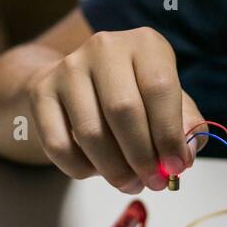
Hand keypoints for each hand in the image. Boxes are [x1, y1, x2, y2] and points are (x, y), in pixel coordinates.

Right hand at [27, 27, 201, 192]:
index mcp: (145, 43)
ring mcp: (68, 67)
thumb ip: (185, 127)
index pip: (159, 89)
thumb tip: (185, 155)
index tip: (176, 167)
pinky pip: (59, 145)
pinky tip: (96, 170)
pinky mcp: (41, 91)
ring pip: (91, 132)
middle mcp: (105, 47)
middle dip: (142, 157)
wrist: (78, 80)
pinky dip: (81, 169)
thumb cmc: (133, 93)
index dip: (169, 135)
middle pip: (123, 110)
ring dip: (114, 169)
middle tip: (153, 182)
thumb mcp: (168, 101)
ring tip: (129, 183)